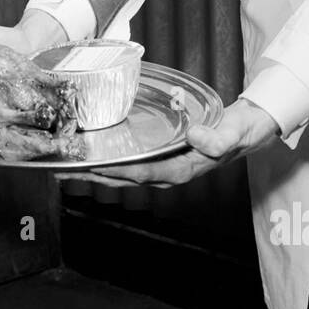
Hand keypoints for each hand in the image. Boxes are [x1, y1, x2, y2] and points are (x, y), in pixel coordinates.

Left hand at [60, 98, 279, 188]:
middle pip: (123, 178)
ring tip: (65, 166)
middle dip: (92, 176)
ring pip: (122, 173)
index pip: (141, 173)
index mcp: (181, 169)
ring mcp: (163, 167)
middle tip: (61, 170)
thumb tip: (196, 136)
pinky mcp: (160, 158)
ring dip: (94, 171)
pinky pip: (128, 163)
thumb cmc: (239, 131)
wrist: (247, 130)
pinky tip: (91, 155)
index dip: (114, 171)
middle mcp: (168, 172)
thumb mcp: (234, 132)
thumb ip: (218, 138)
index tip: (89, 167)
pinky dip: (108, 161)